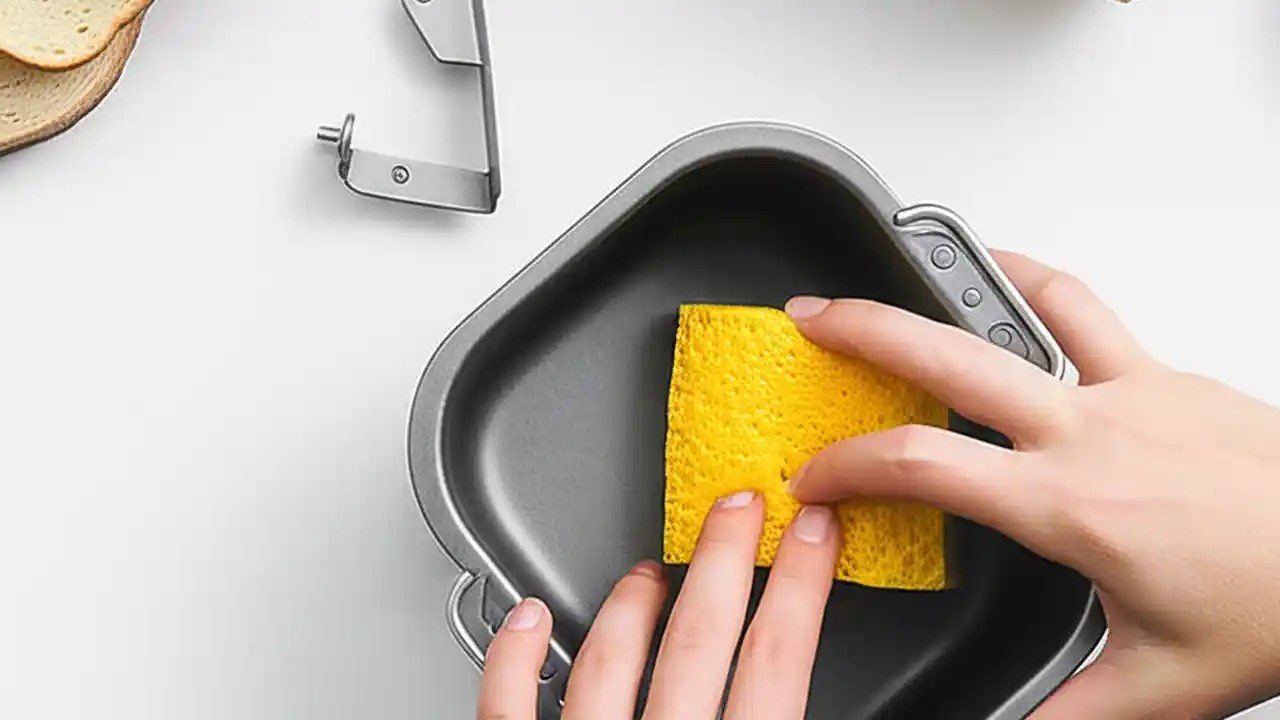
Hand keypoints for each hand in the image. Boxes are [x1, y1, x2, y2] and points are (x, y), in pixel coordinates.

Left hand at [475, 492, 839, 719]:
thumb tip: (811, 699)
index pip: (777, 661)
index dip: (800, 586)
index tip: (814, 531)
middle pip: (698, 639)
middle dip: (722, 560)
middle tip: (738, 505)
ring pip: (609, 660)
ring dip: (633, 603)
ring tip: (649, 569)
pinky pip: (508, 704)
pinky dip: (514, 655)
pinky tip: (527, 618)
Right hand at [785, 251, 1279, 719]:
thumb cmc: (1278, 601)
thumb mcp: (1163, 686)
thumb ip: (1069, 715)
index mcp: (1070, 506)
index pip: (921, 467)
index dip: (846, 466)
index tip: (814, 477)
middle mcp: (1091, 432)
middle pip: (949, 357)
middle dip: (863, 329)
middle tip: (812, 314)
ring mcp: (1132, 391)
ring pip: (1026, 308)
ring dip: (955, 279)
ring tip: (909, 262)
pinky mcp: (1168, 375)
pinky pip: (1089, 309)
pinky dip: (1038, 283)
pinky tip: (1018, 281)